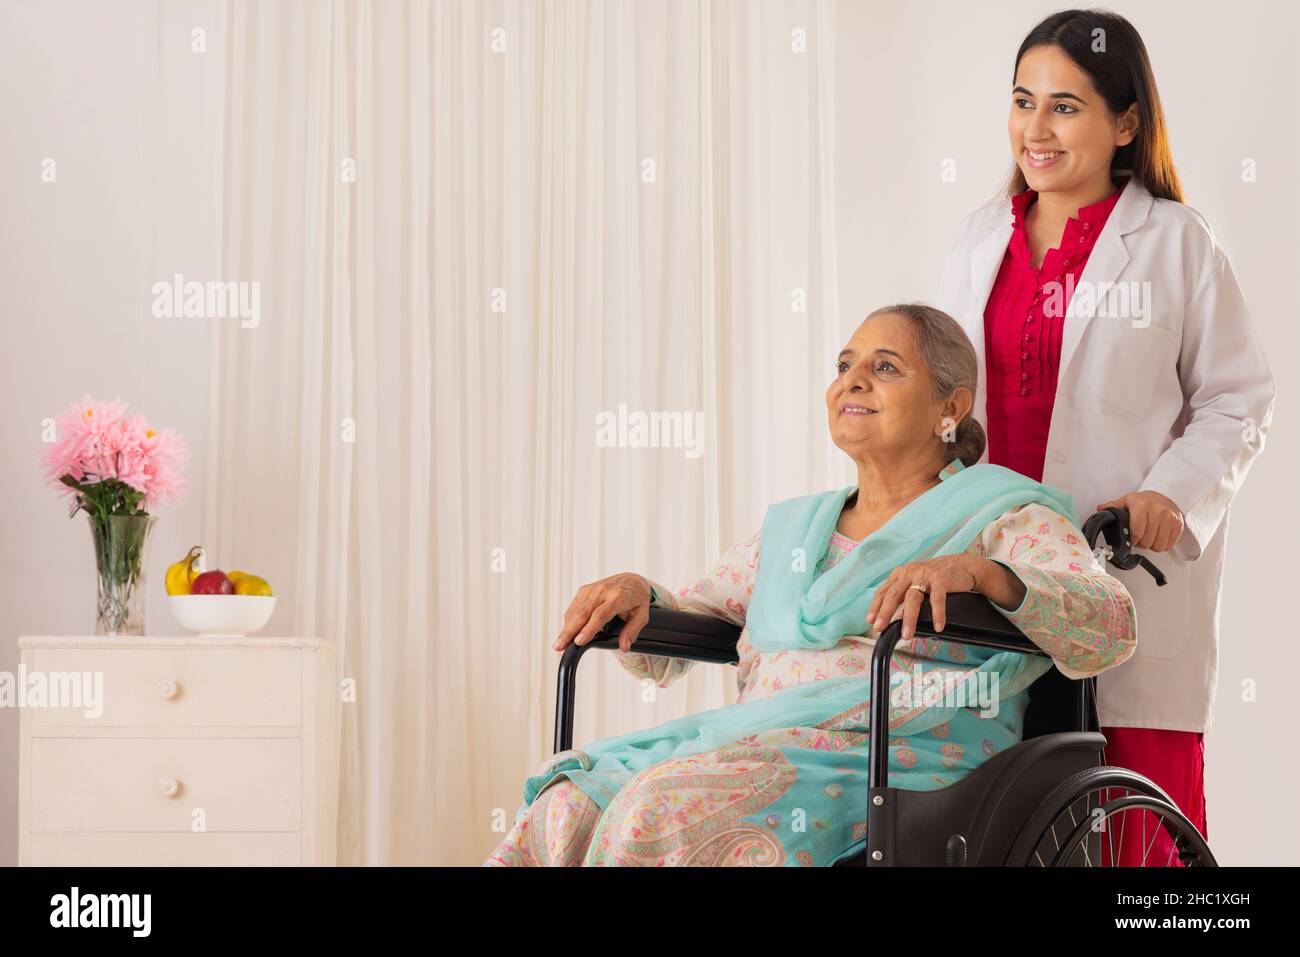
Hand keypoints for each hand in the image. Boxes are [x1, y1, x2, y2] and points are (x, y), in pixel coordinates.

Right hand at [553, 572, 651, 652]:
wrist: (632, 580)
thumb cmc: (637, 599)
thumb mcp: (642, 615)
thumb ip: (632, 631)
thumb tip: (624, 647)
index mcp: (619, 597)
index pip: (600, 615)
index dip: (588, 629)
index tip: (578, 641)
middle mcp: (603, 591)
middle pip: (582, 613)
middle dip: (569, 631)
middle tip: (559, 646)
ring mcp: (591, 589)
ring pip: (575, 611)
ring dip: (566, 628)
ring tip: (559, 644)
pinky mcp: (584, 590)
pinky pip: (573, 607)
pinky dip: (568, 621)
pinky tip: (566, 633)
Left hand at [867, 555, 985, 640]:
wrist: (963, 565)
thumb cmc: (937, 577)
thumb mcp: (917, 584)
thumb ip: (905, 599)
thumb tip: (895, 619)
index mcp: (901, 574)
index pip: (883, 591)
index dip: (875, 606)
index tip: (870, 621)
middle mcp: (910, 573)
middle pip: (893, 594)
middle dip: (885, 612)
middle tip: (879, 628)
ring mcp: (925, 575)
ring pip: (912, 598)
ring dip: (909, 618)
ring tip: (907, 634)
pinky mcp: (941, 579)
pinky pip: (937, 599)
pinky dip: (937, 614)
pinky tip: (937, 626)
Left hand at [1096, 490, 1183, 552]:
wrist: (1163, 497)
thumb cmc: (1143, 501)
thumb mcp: (1126, 501)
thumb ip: (1113, 506)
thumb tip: (1101, 509)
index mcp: (1141, 504)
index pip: (1137, 532)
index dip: (1133, 540)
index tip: (1132, 538)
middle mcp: (1158, 510)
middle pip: (1147, 541)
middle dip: (1141, 542)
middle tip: (1140, 537)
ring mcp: (1170, 517)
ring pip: (1158, 545)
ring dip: (1152, 545)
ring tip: (1149, 536)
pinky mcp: (1178, 524)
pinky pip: (1168, 545)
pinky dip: (1162, 544)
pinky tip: (1158, 536)